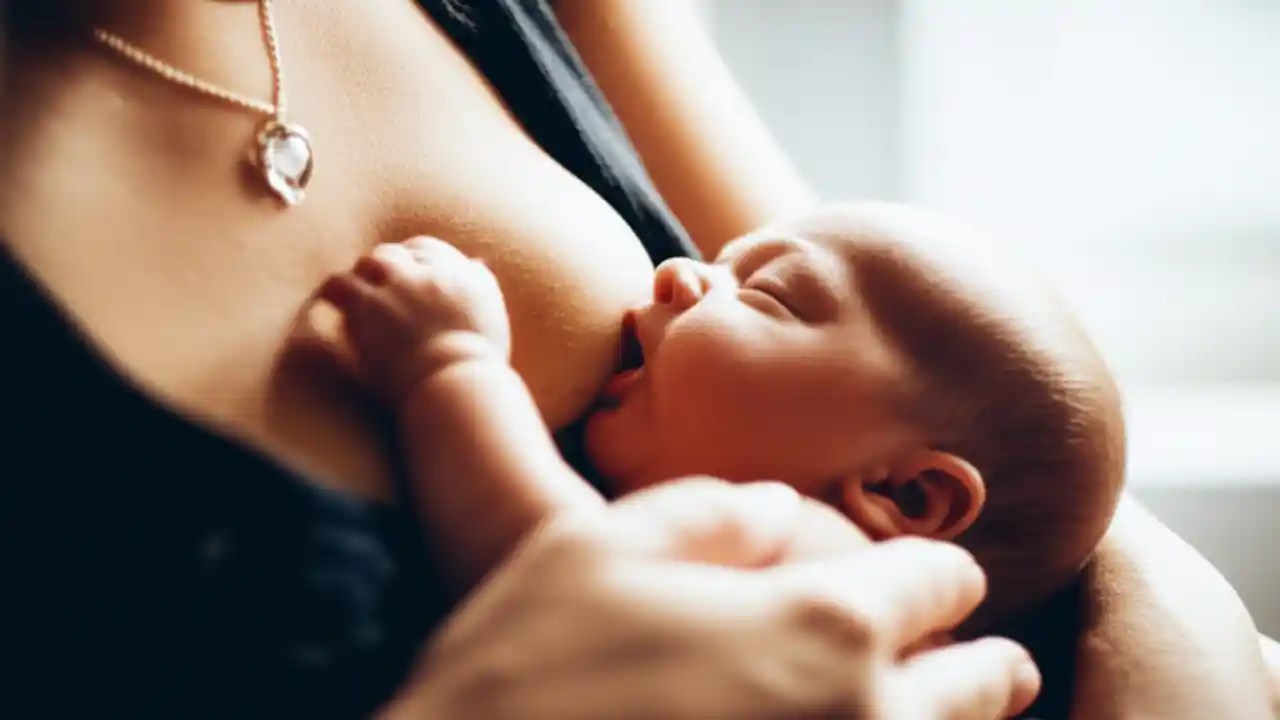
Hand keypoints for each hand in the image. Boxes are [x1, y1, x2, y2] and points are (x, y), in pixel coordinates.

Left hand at [319, 236, 510, 405]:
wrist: (455, 384)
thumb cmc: (477, 367)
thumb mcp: (492, 319)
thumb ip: (481, 286)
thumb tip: (475, 263)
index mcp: (464, 276)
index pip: (429, 251)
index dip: (411, 259)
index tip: (403, 273)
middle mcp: (430, 274)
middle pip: (396, 254)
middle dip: (383, 269)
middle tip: (375, 289)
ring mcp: (399, 285)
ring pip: (369, 263)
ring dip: (361, 279)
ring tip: (351, 297)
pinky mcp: (369, 304)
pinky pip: (340, 284)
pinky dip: (333, 294)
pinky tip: (327, 305)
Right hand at [382, 479, 1039, 718]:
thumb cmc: (524, 674)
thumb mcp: (594, 549)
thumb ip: (705, 514)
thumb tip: (780, 508)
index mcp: (822, 622)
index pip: (935, 583)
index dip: (942, 576)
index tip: (944, 582)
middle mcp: (862, 718)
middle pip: (978, 687)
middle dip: (987, 666)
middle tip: (998, 665)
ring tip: (948, 717)